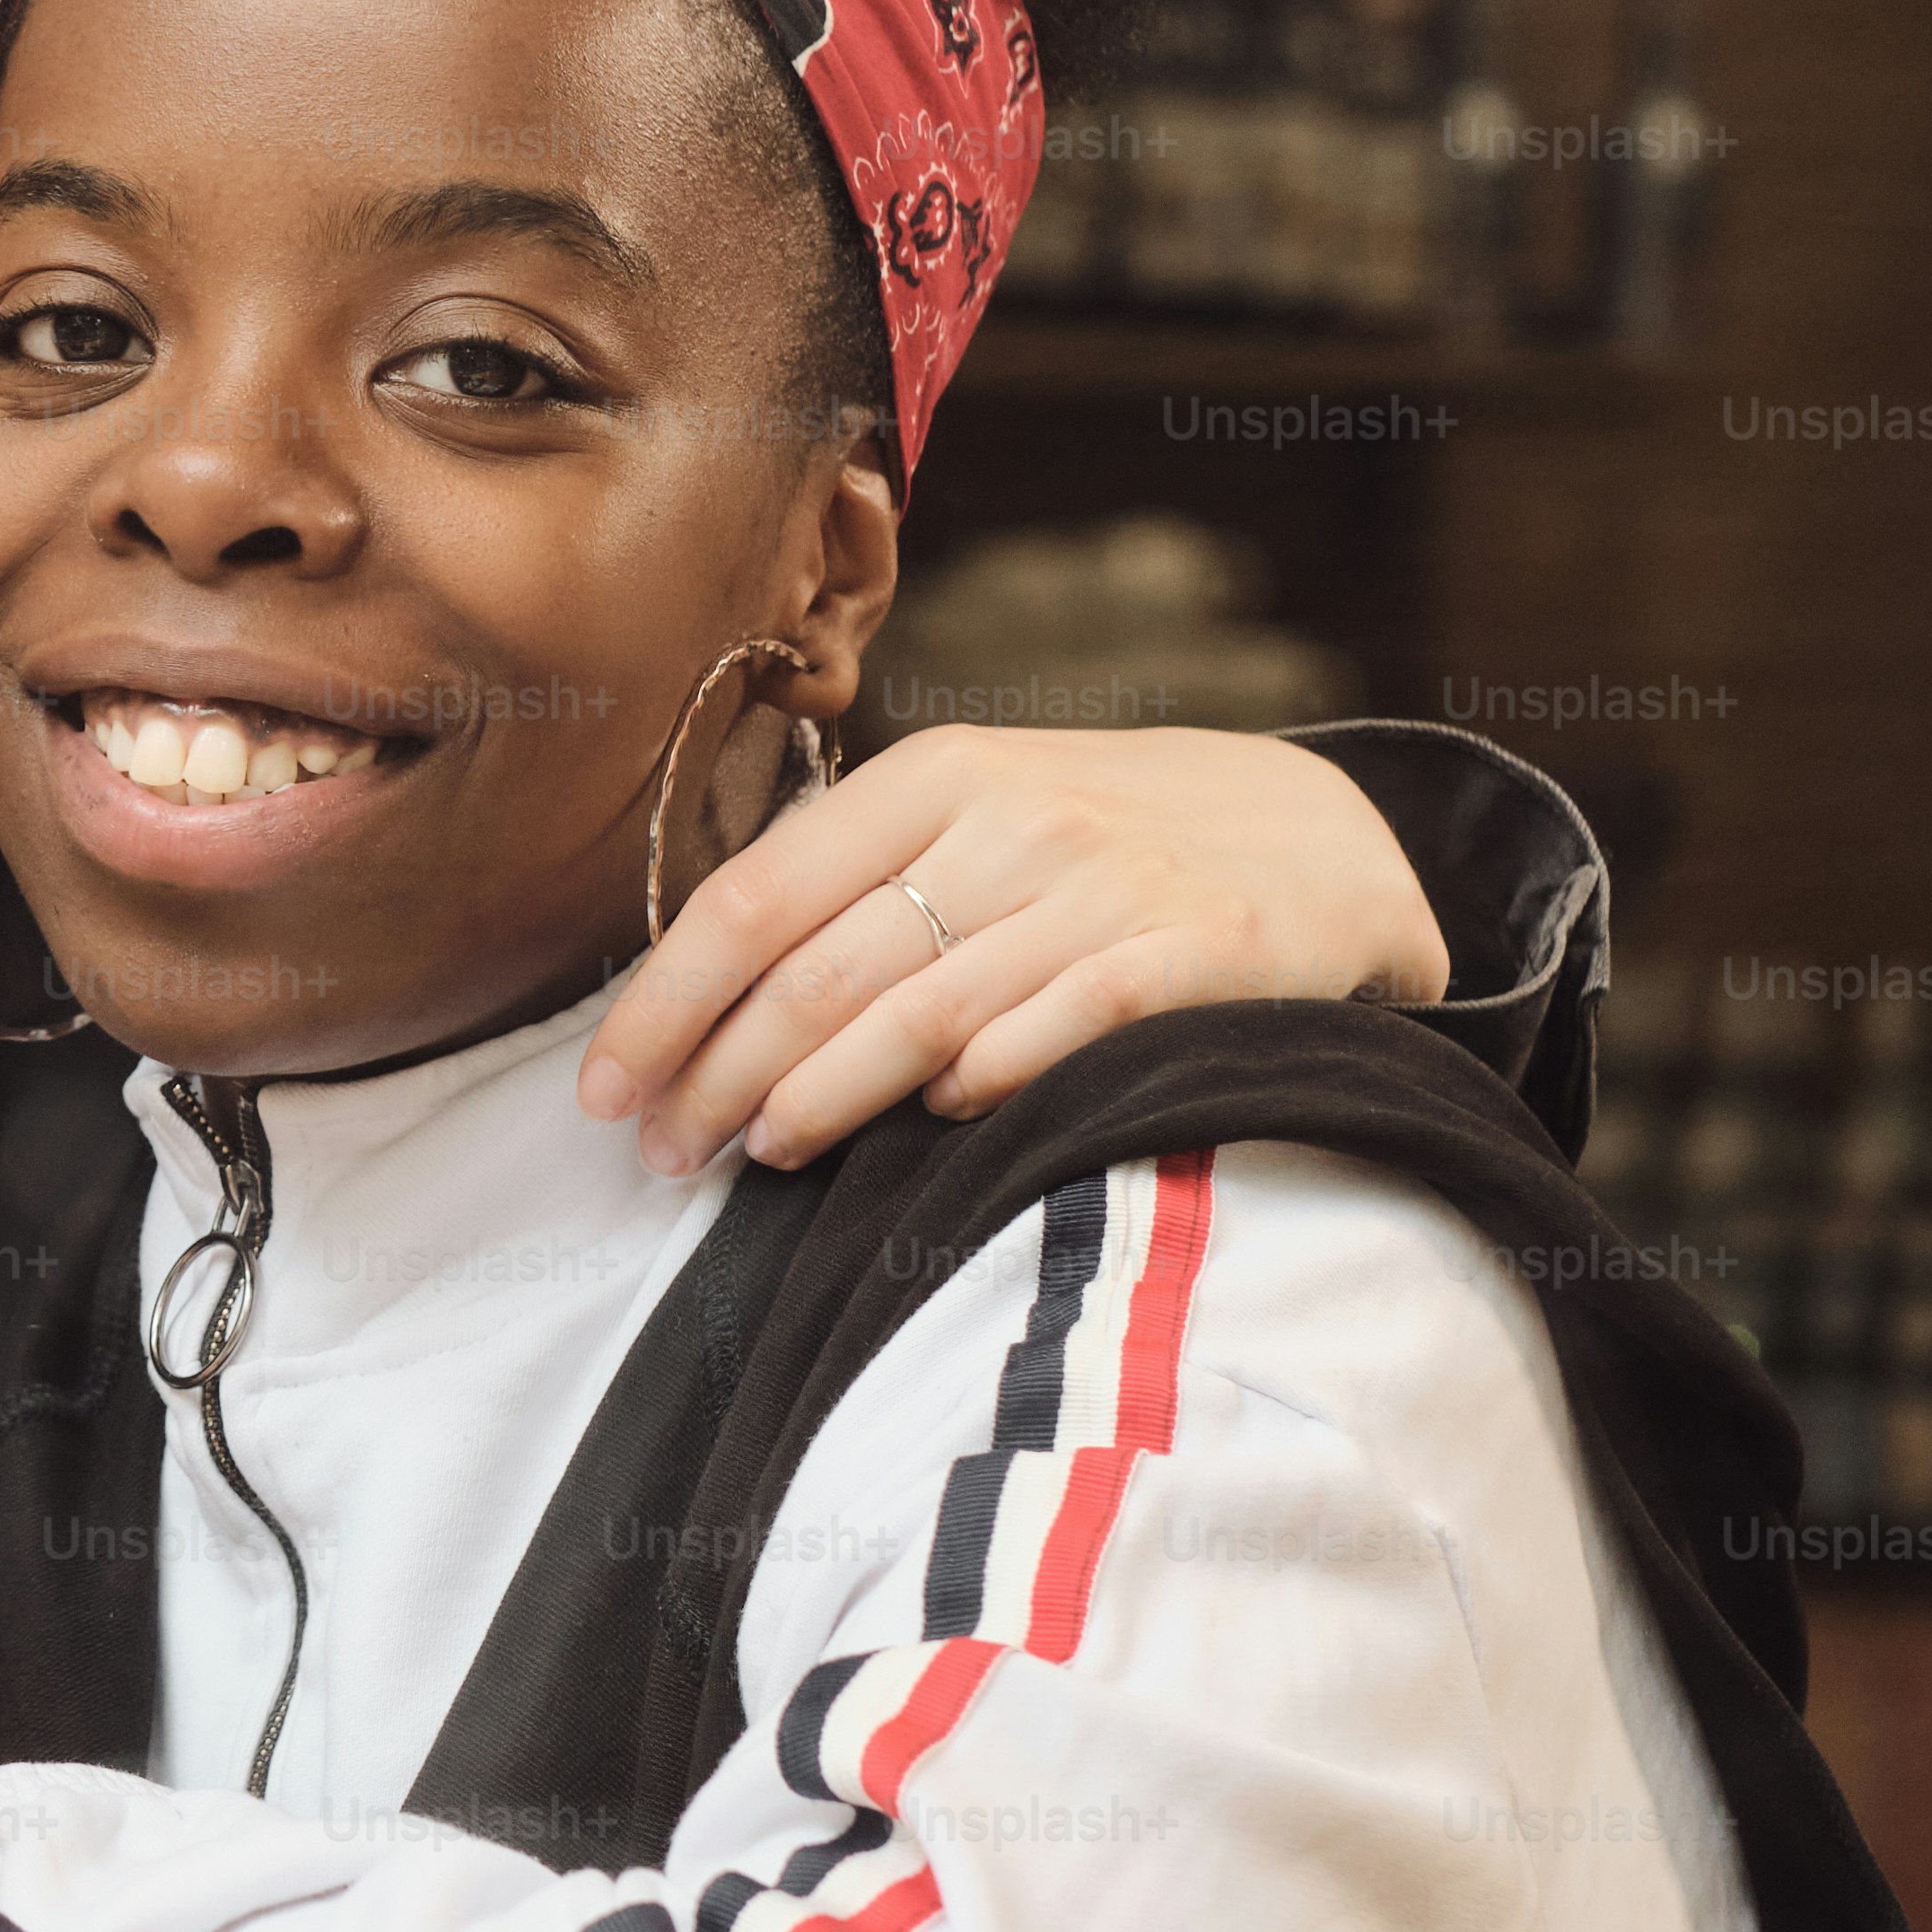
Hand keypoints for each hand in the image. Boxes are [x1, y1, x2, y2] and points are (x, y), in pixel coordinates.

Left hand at [581, 724, 1447, 1173]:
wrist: (1327, 837)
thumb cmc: (1109, 843)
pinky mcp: (1194, 953)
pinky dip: (978, 1085)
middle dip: (717, 1074)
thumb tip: (705, 992)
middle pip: (818, 970)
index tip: (604, 1087)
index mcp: (934, 775)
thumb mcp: (982, 813)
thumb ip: (863, 878)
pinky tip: (927, 1128)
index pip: (753, 896)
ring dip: (816, 1102)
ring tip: (751, 1156)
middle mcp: (1011, 818)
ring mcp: (1104, 886)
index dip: (663, 1001)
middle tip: (662, 1153)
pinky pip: (1056, 1031)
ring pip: (916, 1016)